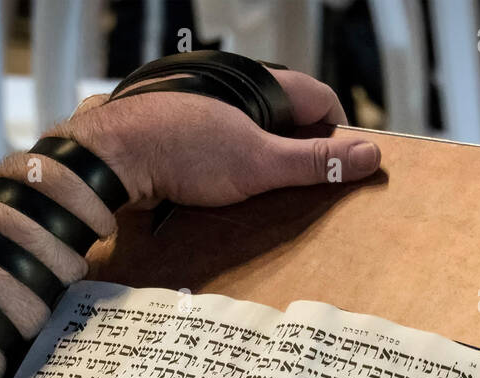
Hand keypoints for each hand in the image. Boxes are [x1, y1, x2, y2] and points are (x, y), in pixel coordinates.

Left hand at [60, 69, 381, 208]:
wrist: (110, 156)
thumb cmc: (181, 151)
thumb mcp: (260, 163)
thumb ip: (315, 162)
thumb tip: (369, 156)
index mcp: (261, 84)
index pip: (321, 101)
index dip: (336, 135)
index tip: (340, 168)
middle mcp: (235, 85)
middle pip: (288, 117)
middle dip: (300, 152)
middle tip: (302, 187)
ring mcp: (205, 104)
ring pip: (253, 130)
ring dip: (264, 160)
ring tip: (263, 192)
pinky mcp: (180, 124)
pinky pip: (220, 141)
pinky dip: (231, 163)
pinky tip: (225, 188)